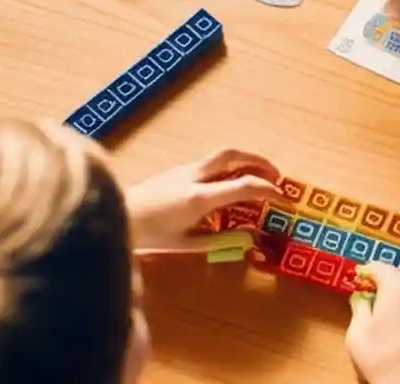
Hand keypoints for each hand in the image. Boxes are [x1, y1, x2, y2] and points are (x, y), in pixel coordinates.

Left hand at [123, 149, 281, 251]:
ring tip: (260, 175)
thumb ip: (219, 241)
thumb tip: (249, 239)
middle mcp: (194, 177)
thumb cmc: (149, 236)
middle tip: (277, 175)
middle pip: (233, 155)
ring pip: (222, 155)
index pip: (243, 186)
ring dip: (245, 160)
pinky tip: (233, 181)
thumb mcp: (186, 245)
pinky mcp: (178, 169)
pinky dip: (230, 166)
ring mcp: (185, 169)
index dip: (268, 190)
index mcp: (199, 198)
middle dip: (260, 161)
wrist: (116, 215)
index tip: (283, 198)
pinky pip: (211, 162)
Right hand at [346, 264, 399, 383]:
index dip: (369, 270)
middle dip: (388, 290)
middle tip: (373, 303)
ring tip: (393, 326)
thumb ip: (359, 308)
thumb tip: (363, 299)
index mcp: (399, 289)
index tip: (360, 277)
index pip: (383, 267)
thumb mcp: (357, 333)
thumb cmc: (381, 358)